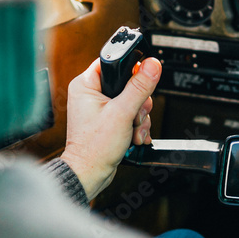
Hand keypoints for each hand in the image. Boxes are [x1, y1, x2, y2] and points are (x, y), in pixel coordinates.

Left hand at [60, 56, 160, 200]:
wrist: (91, 173)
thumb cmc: (94, 148)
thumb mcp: (122, 113)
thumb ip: (139, 87)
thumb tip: (152, 65)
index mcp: (86, 84)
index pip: (113, 63)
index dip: (130, 72)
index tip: (139, 83)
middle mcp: (91, 94)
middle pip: (128, 84)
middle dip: (138, 104)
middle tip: (133, 116)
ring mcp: (101, 108)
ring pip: (133, 101)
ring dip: (139, 118)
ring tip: (132, 131)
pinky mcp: (109, 121)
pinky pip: (130, 114)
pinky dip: (136, 126)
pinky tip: (133, 136)